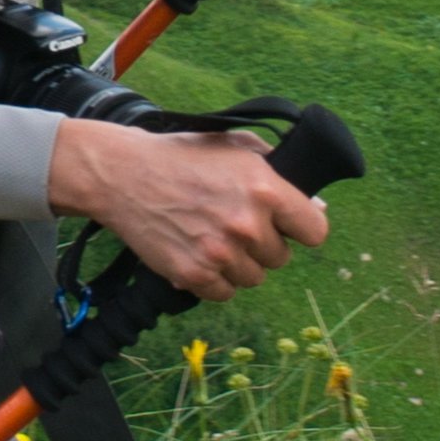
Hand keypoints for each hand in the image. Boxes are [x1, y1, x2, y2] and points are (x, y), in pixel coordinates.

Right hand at [47, 117, 328, 299]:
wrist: (123, 174)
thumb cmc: (182, 156)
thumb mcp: (236, 147)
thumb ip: (280, 173)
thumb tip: (316, 208)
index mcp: (265, 189)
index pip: (315, 231)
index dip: (300, 228)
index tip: (286, 225)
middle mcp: (247, 224)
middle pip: (281, 258)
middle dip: (262, 243)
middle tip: (232, 222)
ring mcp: (220, 253)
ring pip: (253, 278)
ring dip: (238, 263)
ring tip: (212, 236)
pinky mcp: (194, 275)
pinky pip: (225, 293)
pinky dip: (215, 279)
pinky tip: (198, 253)